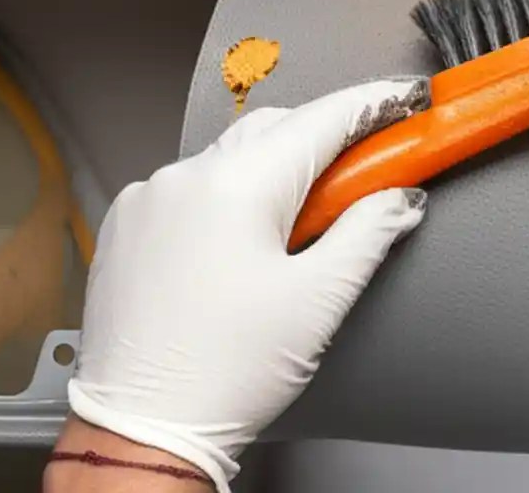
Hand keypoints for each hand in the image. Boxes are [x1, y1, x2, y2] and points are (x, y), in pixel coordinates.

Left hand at [65, 78, 430, 491]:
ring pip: (226, 160)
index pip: (318, 120)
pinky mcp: (125, 229)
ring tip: (299, 227)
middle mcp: (182, 178)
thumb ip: (368, 233)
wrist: (142, 429)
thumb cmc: (224, 375)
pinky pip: (188, 190)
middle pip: (271, 131)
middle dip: (321, 141)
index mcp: (234, 186)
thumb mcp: (318, 302)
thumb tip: (400, 197)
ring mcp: (146, 201)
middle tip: (364, 170)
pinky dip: (224, 199)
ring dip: (270, 175)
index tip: (402, 99)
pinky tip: (241, 244)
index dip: (370, 105)